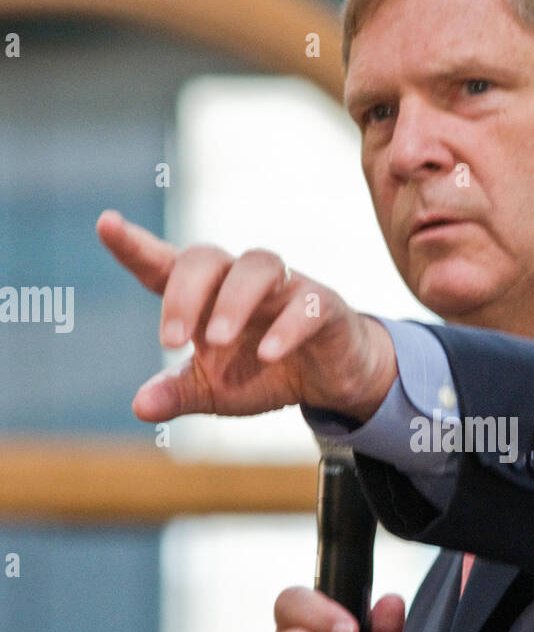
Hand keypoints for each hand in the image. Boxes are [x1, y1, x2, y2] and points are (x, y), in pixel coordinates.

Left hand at [95, 210, 397, 421]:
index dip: (135, 245)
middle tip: (170, 341)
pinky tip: (267, 355)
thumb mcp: (215, 391)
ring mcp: (285, 288)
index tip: (107, 224)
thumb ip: (178, 393)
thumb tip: (140, 407)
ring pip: (258, 266)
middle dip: (184, 295)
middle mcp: (241, 281)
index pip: (164, 264)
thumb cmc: (263, 372)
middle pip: (207, 258)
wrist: (328, 379)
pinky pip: (306, 303)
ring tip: (216, 340)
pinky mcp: (324, 305)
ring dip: (232, 301)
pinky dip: (286, 327)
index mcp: (206, 296)